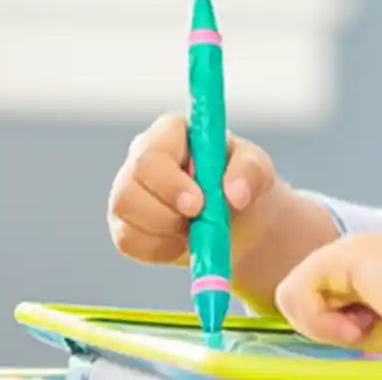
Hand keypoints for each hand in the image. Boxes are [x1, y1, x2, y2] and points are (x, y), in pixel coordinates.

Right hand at [107, 113, 281, 265]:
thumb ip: (249, 172)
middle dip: (164, 214)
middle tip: (197, 222)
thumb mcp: (257, 170)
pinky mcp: (125, 221)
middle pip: (128, 188)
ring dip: (163, 231)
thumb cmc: (241, 182)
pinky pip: (128, 241)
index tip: (199, 204)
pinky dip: (159, 249)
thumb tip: (235, 194)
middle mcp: (142, 156)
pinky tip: (181, 241)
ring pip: (124, 215)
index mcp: (172, 132)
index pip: (153, 155)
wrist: (236, 219)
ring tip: (195, 229)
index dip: (170, 184)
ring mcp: (129, 189)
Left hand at [275, 233, 381, 355]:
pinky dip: (319, 320)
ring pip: (290, 291)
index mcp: (362, 264)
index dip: (324, 325)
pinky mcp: (343, 255)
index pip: (313, 295)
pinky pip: (297, 290)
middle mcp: (350, 250)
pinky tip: (356, 327)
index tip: (362, 336)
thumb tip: (306, 327)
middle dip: (319, 325)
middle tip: (361, 333)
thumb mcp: (372, 328)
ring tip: (359, 330)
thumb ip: (339, 322)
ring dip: (319, 323)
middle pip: (296, 293)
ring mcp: (346, 248)